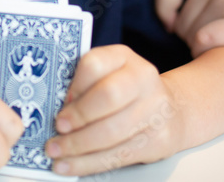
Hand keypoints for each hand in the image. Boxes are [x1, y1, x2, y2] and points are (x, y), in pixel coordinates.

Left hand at [45, 45, 181, 175]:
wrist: (169, 111)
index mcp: (123, 57)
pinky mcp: (157, 141)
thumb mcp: (107, 76)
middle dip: (79, 115)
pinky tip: (68, 165)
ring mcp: (154, 110)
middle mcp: (143, 79)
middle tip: (58, 127)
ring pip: (112, 131)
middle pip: (108, 95)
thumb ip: (84, 85)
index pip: (95, 63)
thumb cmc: (125, 93)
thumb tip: (54, 109)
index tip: (61, 101)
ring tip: (56, 151)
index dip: (75, 84)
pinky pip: (118, 155)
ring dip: (78, 145)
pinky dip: (87, 163)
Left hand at [156, 0, 223, 56]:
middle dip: (188, 34)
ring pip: (192, 33)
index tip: (172, 21)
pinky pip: (205, 41)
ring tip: (221, 49)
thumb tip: (190, 0)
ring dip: (199, 46)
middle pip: (183, 15)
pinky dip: (206, 51)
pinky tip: (221, 53)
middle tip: (207, 44)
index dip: (164, 4)